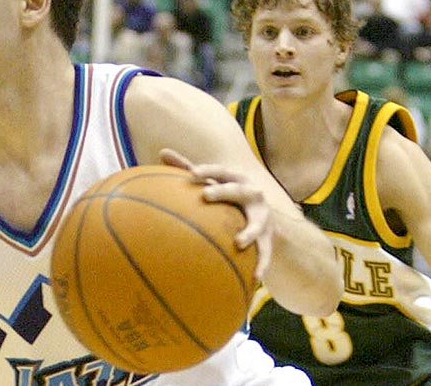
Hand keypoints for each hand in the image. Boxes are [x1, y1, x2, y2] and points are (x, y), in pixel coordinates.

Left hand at [159, 148, 270, 279]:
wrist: (263, 214)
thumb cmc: (227, 194)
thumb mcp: (211, 181)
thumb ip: (187, 167)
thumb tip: (162, 152)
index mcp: (236, 179)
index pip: (222, 171)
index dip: (208, 170)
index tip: (192, 174)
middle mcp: (252, 194)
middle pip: (239, 190)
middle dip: (223, 192)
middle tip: (205, 195)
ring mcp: (261, 216)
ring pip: (257, 223)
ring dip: (250, 232)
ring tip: (239, 242)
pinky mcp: (267, 237)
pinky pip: (265, 251)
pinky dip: (262, 264)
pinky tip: (255, 277)